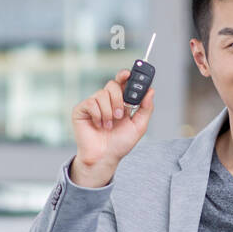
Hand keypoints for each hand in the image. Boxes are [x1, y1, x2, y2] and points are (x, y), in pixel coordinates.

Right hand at [69, 68, 154, 186]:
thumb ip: (146, 108)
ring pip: (102, 94)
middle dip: (118, 99)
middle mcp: (107, 100)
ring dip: (108, 112)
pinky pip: (91, 103)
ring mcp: (94, 104)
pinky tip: (98, 125)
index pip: (122, 82)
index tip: (129, 74)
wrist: (104, 157)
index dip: (125, 75)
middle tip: (120, 115)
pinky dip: (98, 115)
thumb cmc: (120, 143)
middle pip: (112, 84)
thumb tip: (151, 91)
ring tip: (109, 126)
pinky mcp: (82, 109)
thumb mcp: (139, 126)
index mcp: (121, 101)